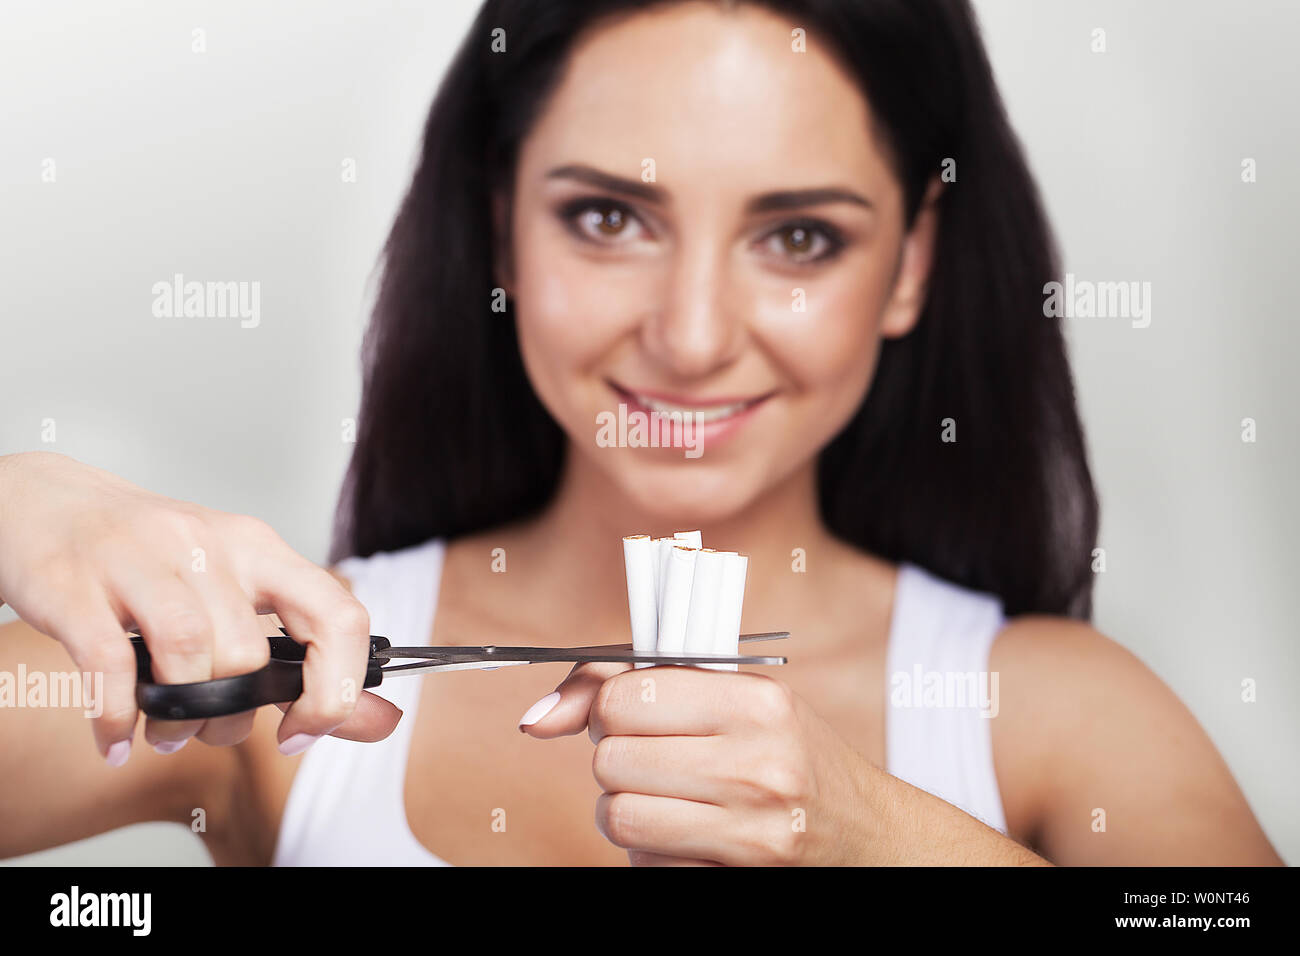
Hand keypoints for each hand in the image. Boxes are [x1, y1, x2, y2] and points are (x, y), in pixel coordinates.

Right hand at [0, 452, 399, 763]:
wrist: (47, 504)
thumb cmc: (151, 561)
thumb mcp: (239, 594)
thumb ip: (311, 663)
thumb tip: (383, 718)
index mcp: (260, 549)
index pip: (338, 613)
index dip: (337, 686)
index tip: (306, 729)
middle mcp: (208, 546)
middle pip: (250, 652)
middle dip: (234, 716)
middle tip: (211, 729)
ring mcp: (140, 560)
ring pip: (191, 653)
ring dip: (182, 717)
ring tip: (167, 731)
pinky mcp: (75, 584)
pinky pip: (109, 665)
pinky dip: (117, 718)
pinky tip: (117, 739)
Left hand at [519, 662, 876, 864]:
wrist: (868, 836)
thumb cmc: (789, 754)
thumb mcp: (734, 699)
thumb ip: (631, 688)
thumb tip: (534, 720)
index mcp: (756, 701)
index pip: (623, 699)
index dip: (613, 710)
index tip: (637, 718)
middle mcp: (757, 764)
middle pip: (610, 761)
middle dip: (618, 763)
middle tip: (657, 762)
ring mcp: (752, 832)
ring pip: (616, 817)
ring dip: (627, 811)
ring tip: (669, 800)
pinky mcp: (740, 878)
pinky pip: (644, 865)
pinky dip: (653, 852)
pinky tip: (693, 837)